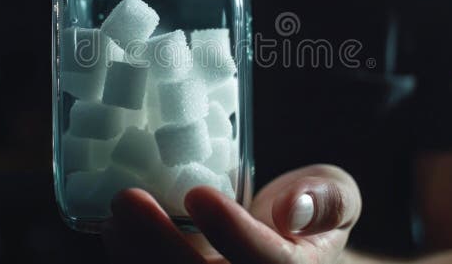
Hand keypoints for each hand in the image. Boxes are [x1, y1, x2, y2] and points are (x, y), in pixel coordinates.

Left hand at [103, 164, 361, 263]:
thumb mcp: (337, 195)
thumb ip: (328, 199)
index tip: (200, 194)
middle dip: (162, 247)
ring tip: (114, 215)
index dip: (235, 235)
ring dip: (136, 257)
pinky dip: (131, 261)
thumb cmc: (313, 214)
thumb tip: (293, 208)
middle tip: (128, 200)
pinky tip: (115, 231)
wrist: (292, 244)